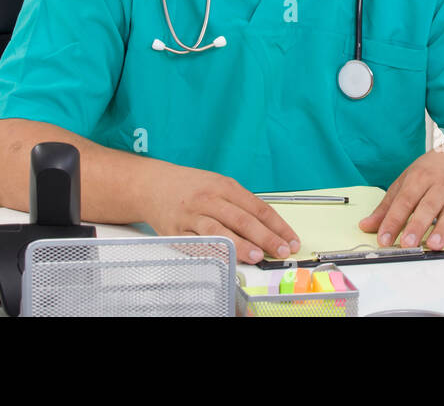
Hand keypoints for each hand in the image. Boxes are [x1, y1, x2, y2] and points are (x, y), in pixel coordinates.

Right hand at [140, 160, 299, 264]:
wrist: (152, 185)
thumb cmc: (192, 186)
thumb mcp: (219, 185)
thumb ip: (241, 204)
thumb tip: (269, 227)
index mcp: (225, 186)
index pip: (258, 207)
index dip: (277, 225)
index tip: (290, 239)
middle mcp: (209, 200)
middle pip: (242, 219)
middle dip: (265, 237)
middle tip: (280, 250)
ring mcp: (192, 216)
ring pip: (219, 232)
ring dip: (240, 245)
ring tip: (257, 256)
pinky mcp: (176, 232)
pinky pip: (197, 244)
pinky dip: (213, 253)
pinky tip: (226, 259)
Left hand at [358, 146, 443, 250]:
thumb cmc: (435, 169)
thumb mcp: (407, 179)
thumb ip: (387, 205)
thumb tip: (367, 225)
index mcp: (420, 177)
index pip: (404, 201)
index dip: (393, 221)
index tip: (384, 238)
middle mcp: (440, 186)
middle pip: (427, 207)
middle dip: (417, 226)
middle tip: (407, 244)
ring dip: (442, 230)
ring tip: (432, 245)